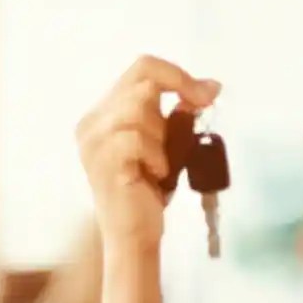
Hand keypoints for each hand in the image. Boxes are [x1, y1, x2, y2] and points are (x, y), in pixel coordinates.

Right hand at [75, 55, 220, 250]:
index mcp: (105, 113)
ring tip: (160, 163)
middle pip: (141, 82)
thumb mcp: (167, 143)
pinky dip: (155, 155)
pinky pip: (135, 139)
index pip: (142, 68)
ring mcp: (92, 141)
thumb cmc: (148, 191)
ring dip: (161, 135)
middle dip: (173, 105)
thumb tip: (210, 86)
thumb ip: (177, 114)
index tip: (209, 93)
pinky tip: (156, 174)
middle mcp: (92, 122)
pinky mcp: (101, 161)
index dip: (179, 75)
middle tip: (188, 130)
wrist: (134, 235)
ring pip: (137, 107)